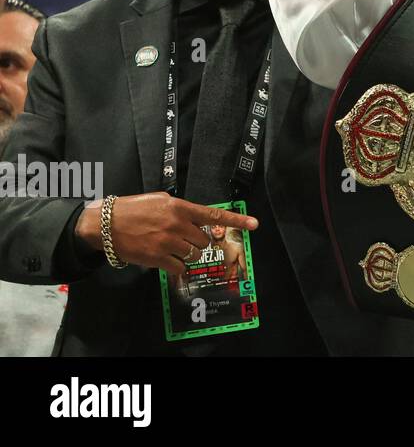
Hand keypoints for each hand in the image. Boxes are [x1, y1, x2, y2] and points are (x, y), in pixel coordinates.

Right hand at [76, 193, 258, 278]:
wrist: (105, 225)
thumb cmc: (132, 209)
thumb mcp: (159, 200)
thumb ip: (180, 209)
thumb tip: (195, 219)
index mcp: (180, 207)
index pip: (214, 214)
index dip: (237, 220)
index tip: (255, 224)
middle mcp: (178, 224)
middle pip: (204, 239)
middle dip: (198, 241)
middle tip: (183, 239)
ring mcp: (169, 242)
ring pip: (194, 254)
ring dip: (188, 254)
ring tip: (173, 248)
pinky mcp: (158, 258)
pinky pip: (180, 267)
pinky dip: (177, 266)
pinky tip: (167, 260)